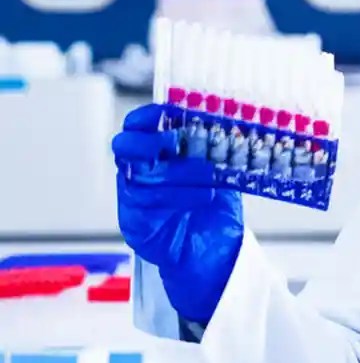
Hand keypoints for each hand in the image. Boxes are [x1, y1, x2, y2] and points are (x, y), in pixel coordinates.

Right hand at [113, 104, 243, 322]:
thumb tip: (232, 121)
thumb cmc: (214, 207)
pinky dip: (178, 197)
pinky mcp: (132, 221)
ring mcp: (133, 196)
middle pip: (125, 145)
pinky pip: (146, 202)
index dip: (148, 115)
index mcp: (158, 153)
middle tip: (175, 142)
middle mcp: (140, 171)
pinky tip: (202, 198)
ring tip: (210, 178)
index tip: (168, 110)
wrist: (214, 251)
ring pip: (141, 174)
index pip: (139, 126)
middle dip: (149, 140)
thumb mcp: (222, 170)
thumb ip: (217, 148)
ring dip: (178, 172)